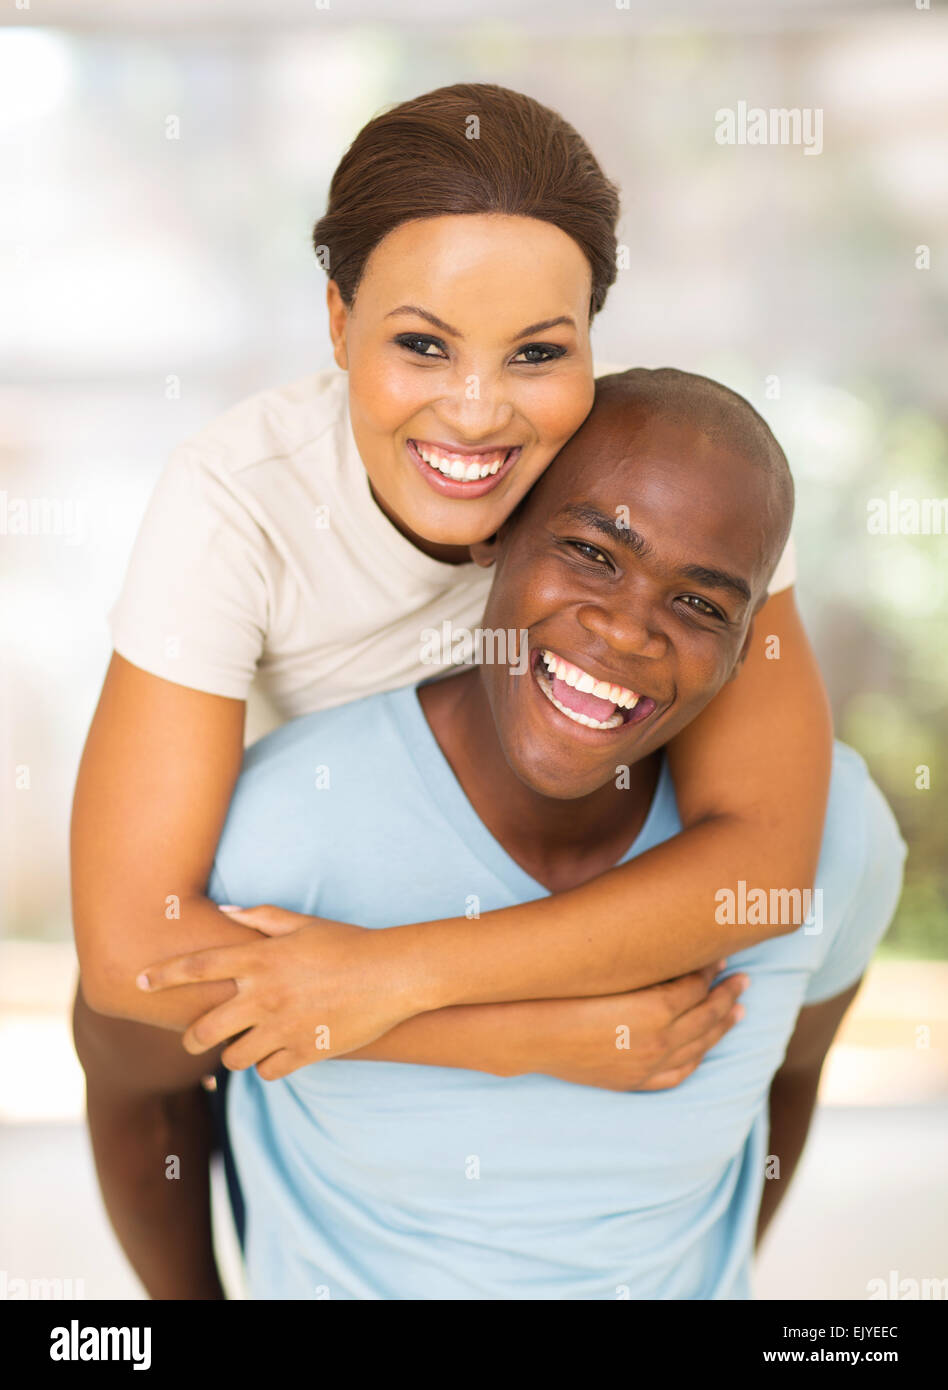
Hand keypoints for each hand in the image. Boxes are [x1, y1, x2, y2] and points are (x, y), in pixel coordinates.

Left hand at [137, 905, 421, 1079]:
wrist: (392, 973)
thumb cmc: (348, 942)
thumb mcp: (303, 923)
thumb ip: (261, 918)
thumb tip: (227, 910)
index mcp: (260, 959)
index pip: (197, 967)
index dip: (163, 975)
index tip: (139, 981)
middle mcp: (264, 995)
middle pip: (203, 1030)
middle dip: (192, 1037)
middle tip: (196, 1038)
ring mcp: (283, 1027)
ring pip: (233, 1058)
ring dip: (234, 1054)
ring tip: (247, 1044)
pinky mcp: (305, 1052)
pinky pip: (267, 1072)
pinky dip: (268, 1066)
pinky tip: (278, 1054)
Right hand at [505, 962, 747, 1090]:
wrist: (527, 1034)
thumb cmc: (560, 991)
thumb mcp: (605, 970)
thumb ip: (643, 961)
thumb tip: (668, 944)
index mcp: (654, 1008)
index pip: (696, 986)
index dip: (709, 969)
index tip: (720, 956)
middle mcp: (659, 1040)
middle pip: (706, 1014)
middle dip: (727, 993)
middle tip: (743, 978)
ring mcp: (648, 1065)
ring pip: (699, 1045)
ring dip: (721, 1025)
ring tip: (738, 1009)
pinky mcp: (634, 1081)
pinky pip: (679, 1073)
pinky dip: (697, 1058)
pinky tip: (705, 1047)